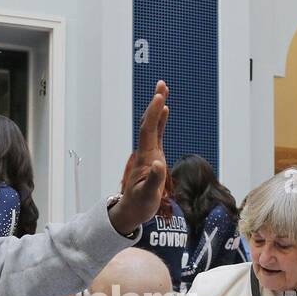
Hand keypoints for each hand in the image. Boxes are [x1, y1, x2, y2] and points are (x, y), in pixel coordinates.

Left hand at [108, 80, 171, 235]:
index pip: (149, 130)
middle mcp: (146, 151)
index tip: (160, 98)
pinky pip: (157, 134)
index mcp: (145, 157)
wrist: (132, 210)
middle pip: (149, 122)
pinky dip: (161, 121)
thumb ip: (154, 180)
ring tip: (163, 91)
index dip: (154, 114)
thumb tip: (158, 164)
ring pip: (153, 125)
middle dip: (155, 103)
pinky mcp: (153, 156)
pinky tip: (165, 111)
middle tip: (162, 85)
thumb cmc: (140, 204)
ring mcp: (149, 153)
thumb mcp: (148, 195)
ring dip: (157, 108)